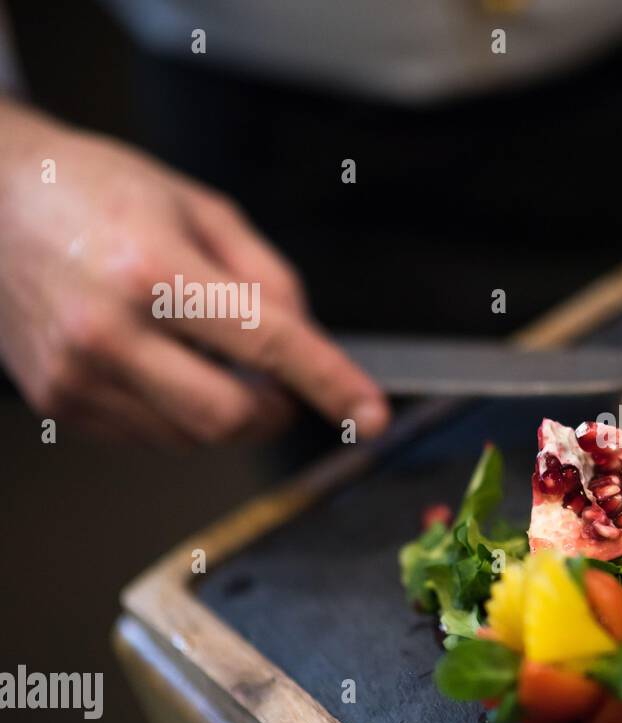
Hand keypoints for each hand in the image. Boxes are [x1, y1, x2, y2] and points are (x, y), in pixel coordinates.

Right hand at [0, 101, 388, 443]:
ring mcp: (77, 374)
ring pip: (191, 437)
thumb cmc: (99, 192)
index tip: (369, 413)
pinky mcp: (59, 402)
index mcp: (152, 270)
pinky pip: (150, 436)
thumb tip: (309, 342)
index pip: (268, 343)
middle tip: (276, 380)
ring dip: (223, 410)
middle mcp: (107, 330)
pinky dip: (177, 413)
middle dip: (272, 409)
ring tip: (197, 348)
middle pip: (229, 417)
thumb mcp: (203, 209)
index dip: (329, 382)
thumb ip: (270, 279)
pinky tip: (159, 361)